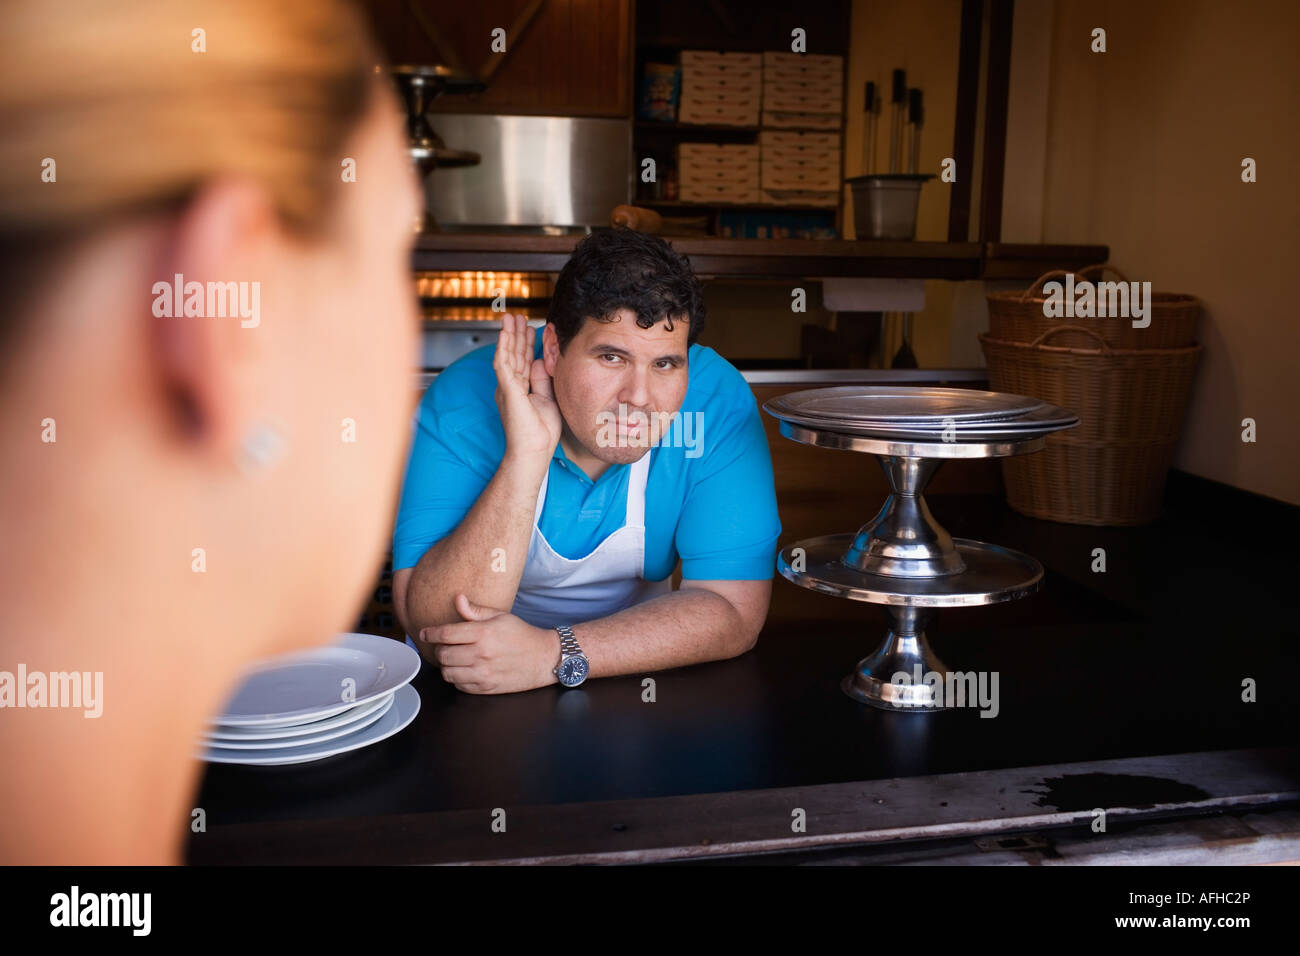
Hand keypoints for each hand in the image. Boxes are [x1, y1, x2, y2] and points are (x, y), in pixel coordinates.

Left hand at [419, 593, 558, 693]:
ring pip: (447, 672)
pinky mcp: (486, 687)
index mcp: (484, 633)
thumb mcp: (501, 616)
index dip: (430, 633)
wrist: (543, 658)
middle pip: (443, 654)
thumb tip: (458, 600)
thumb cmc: (522, 635)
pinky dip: (457, 678)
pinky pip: (459, 685)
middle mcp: (481, 654)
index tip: (424, 633)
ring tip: (454, 658)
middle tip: (445, 645)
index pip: (446, 634)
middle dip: (440, 649)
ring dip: (447, 665)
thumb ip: (476, 611)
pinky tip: (465, 669)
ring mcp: (483, 673)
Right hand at [493, 313, 561, 461]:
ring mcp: (507, 387)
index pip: (523, 360)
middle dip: (515, 334)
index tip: (530, 328)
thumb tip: (540, 361)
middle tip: (516, 316)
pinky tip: (505, 335)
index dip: (526, 344)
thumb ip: (542, 380)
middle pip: (514, 354)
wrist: (534, 450)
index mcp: (520, 389)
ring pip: (506, 355)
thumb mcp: (547, 398)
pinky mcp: (507, 390)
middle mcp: (510, 386)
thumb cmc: (540, 432)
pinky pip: (503, 364)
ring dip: (508, 335)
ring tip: (510, 318)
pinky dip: (504, 348)